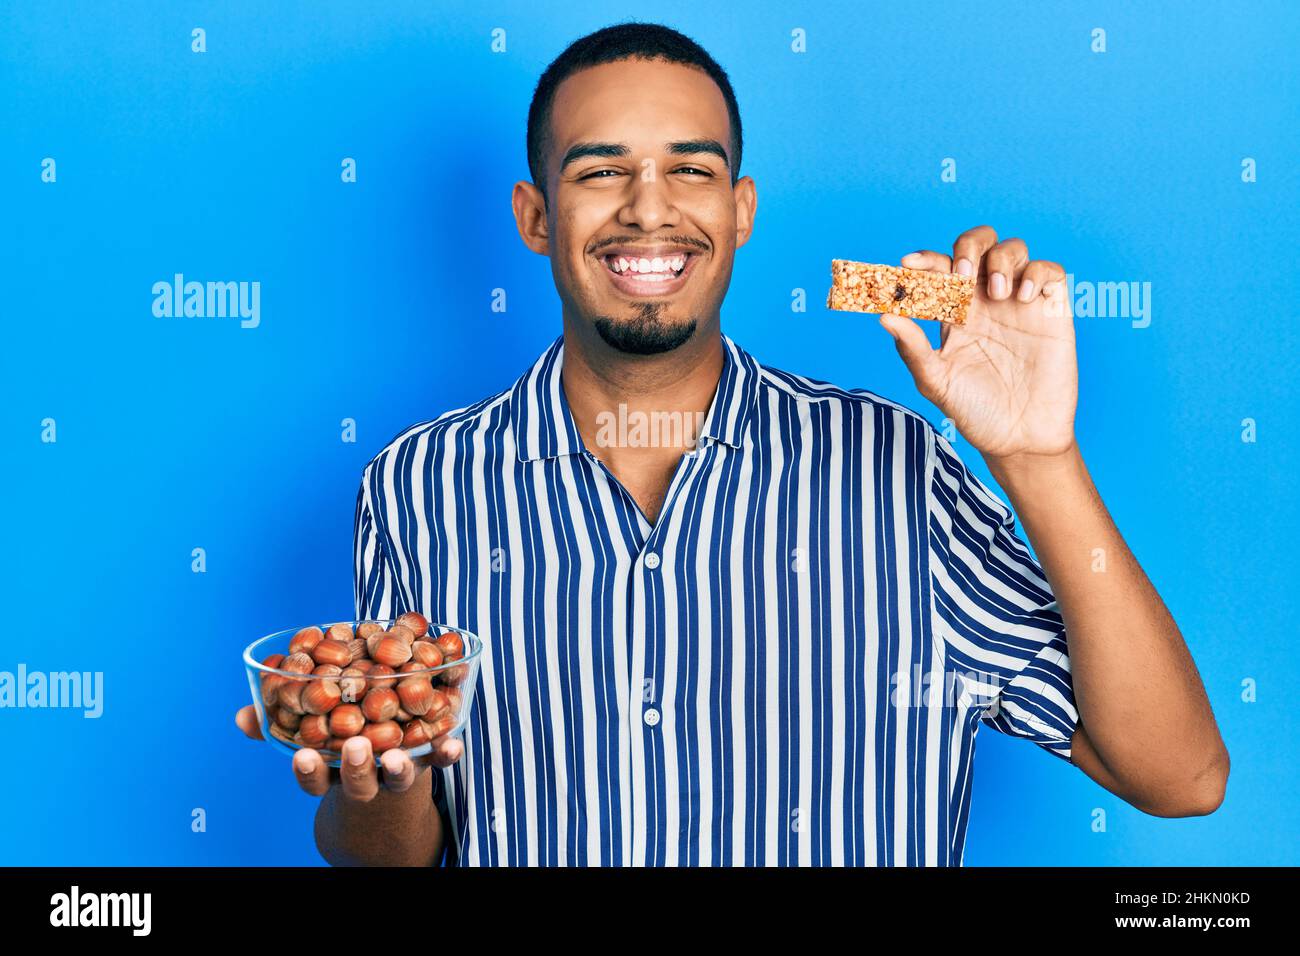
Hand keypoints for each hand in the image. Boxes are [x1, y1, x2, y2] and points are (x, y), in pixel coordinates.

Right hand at [234, 704, 463, 801]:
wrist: (387, 782)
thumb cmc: (340, 744)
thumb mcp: (310, 737)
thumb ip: (278, 725)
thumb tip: (242, 715)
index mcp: (334, 773)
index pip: (316, 778)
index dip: (309, 770)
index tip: (303, 755)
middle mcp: (366, 777)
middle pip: (359, 783)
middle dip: (356, 768)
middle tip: (355, 747)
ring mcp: (397, 772)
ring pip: (397, 777)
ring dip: (397, 767)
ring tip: (395, 754)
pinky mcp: (428, 761)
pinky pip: (439, 761)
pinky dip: (447, 753)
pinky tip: (453, 742)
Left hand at [880, 225, 1077, 461]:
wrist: (1019, 437)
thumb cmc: (974, 411)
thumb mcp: (936, 381)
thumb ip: (912, 348)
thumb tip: (884, 316)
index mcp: (954, 312)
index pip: (938, 270)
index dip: (923, 260)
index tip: (908, 265)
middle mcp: (985, 300)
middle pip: (978, 244)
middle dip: (968, 246)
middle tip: (962, 272)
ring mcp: (1019, 303)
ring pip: (1013, 250)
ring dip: (1001, 259)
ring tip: (997, 294)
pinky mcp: (1051, 311)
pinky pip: (1049, 271)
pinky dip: (1036, 272)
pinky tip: (1022, 297)